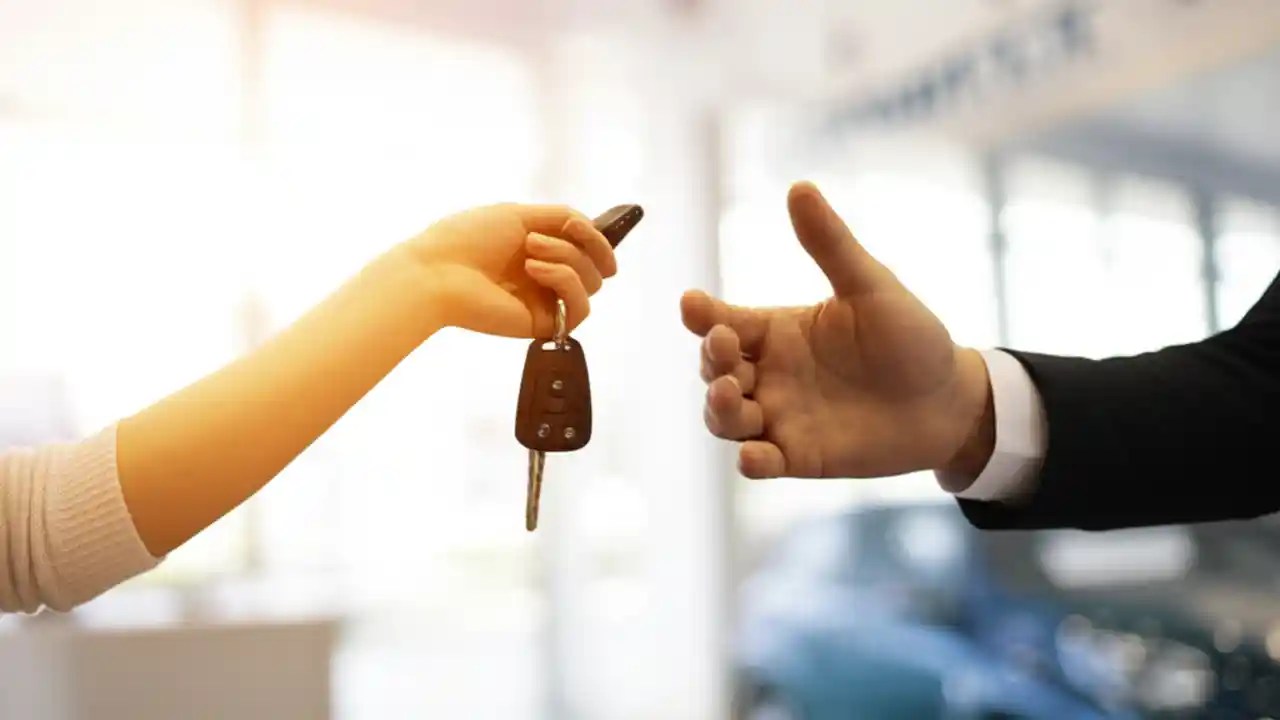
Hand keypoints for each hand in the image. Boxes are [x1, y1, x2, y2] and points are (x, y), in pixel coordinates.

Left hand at [403, 203, 616, 337]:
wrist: (437, 273)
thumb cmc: (466, 239)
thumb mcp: (518, 214)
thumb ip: (561, 218)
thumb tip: (593, 227)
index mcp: (540, 250)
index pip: (588, 248)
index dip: (595, 238)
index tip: (578, 227)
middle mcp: (546, 276)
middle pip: (595, 265)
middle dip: (576, 245)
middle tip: (534, 240)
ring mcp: (546, 301)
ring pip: (591, 284)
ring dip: (566, 259)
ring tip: (529, 255)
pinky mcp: (544, 323)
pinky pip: (580, 307)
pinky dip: (564, 281)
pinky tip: (535, 272)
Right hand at [682, 182, 993, 481]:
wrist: (949, 400)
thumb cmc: (909, 336)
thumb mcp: (871, 286)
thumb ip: (831, 244)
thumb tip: (799, 186)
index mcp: (777, 330)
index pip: (723, 320)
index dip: (702, 315)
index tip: (692, 305)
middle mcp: (769, 373)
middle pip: (714, 369)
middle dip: (709, 360)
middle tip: (725, 349)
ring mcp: (780, 416)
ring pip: (724, 417)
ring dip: (718, 409)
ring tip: (730, 396)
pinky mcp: (799, 456)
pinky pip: (761, 461)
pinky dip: (751, 461)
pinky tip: (756, 456)